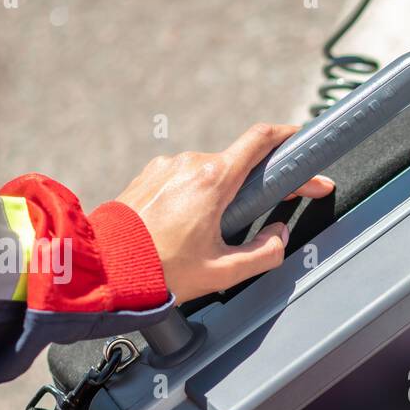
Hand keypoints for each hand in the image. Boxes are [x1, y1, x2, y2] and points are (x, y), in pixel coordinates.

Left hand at [114, 123, 334, 303]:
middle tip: (272, 206)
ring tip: (213, 233)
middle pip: (237, 164)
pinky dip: (195, 198)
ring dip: (222, 195)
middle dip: (257, 183)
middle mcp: (189, 164)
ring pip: (209, 175)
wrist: (106, 268)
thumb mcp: (224, 272)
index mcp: (213, 180)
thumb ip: (264, 254)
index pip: (260, 140)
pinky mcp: (149, 176)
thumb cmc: (162, 271)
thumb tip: (279, 236)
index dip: (289, 137)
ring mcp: (166, 167)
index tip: (303, 142)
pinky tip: (188, 228)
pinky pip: (183, 181)